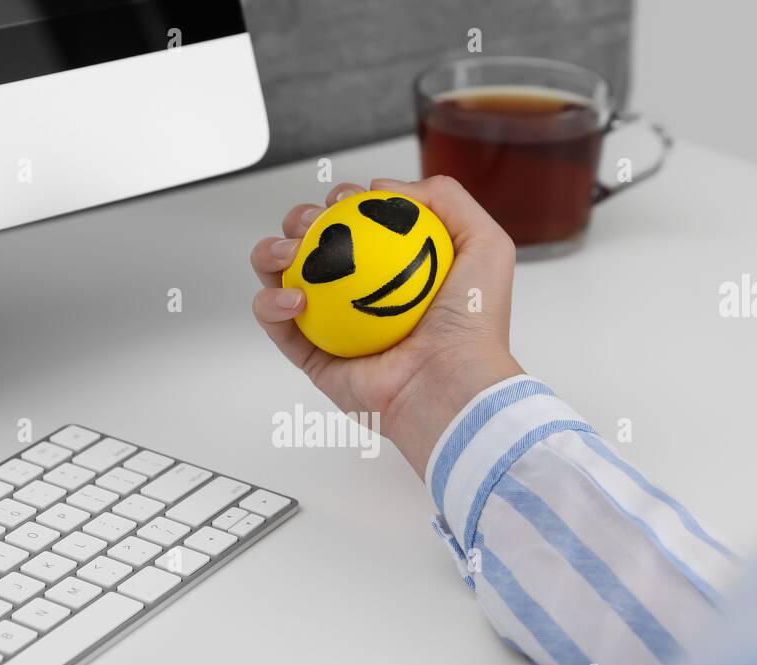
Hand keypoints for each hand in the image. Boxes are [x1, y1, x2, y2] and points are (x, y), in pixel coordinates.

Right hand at [250, 176, 523, 476]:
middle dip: (300, 221)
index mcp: (394, 270)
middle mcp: (359, 296)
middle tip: (314, 225)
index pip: (355, 223)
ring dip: (270, 253)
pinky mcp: (313, 357)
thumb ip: (444, 198)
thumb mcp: (485, 243)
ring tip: (290, 254)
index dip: (342, 202)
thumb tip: (382, 188)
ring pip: (280, 277)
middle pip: (310, 243)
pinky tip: (294, 297)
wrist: (451, 383)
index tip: (348, 200)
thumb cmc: (474, 325)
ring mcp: (332, 326)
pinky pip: (276, 324)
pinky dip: (270, 303)